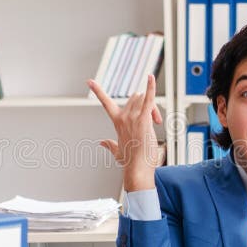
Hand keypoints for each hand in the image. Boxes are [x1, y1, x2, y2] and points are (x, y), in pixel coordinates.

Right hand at [87, 75, 162, 190]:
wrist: (137, 169)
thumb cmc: (130, 161)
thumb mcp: (117, 150)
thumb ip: (109, 144)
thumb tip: (101, 143)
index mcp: (117, 121)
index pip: (105, 102)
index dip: (97, 91)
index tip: (89, 81)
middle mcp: (123, 117)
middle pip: (135, 96)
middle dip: (145, 103)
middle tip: (154, 120)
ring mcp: (133, 118)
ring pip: (144, 98)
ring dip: (153, 106)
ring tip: (156, 121)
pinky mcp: (144, 120)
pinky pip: (148, 99)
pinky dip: (151, 87)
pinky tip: (151, 77)